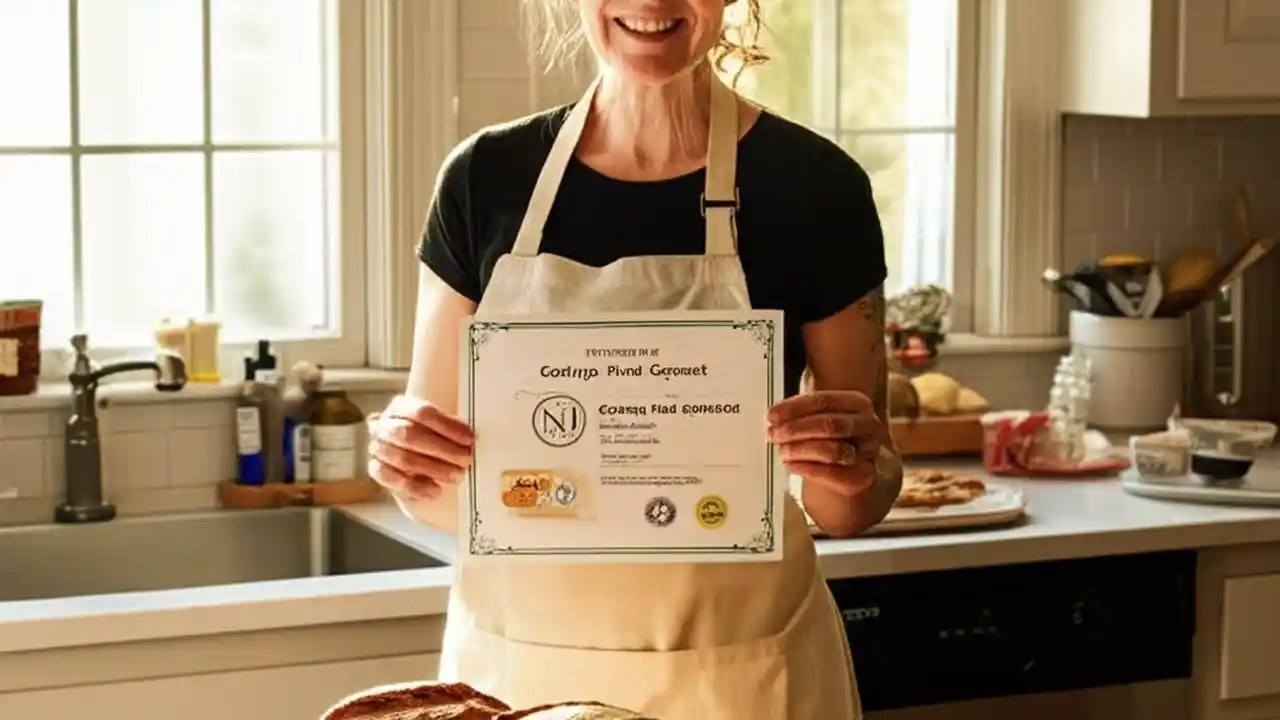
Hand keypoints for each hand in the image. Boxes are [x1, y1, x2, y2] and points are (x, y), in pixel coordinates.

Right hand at [367, 395, 473, 500]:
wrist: (413, 458)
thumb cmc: (430, 437)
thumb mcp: (441, 428)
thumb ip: (452, 429)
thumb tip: (471, 439)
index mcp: (400, 407)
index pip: (421, 413)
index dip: (447, 426)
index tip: (469, 439)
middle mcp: (384, 426)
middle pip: (410, 435)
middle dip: (442, 449)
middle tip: (466, 459)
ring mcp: (378, 448)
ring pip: (403, 458)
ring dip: (434, 468)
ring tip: (456, 475)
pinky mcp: (376, 470)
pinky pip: (393, 480)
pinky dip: (416, 487)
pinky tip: (435, 490)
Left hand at [766, 391, 882, 494]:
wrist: (848, 462)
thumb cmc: (831, 434)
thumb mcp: (819, 415)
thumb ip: (799, 413)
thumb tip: (772, 417)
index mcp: (857, 402)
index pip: (824, 401)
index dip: (794, 408)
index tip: (772, 416)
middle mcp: (868, 425)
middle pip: (829, 425)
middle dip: (796, 430)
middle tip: (774, 434)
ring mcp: (869, 451)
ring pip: (832, 450)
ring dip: (801, 450)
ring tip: (782, 451)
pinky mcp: (863, 475)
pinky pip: (834, 474)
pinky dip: (808, 469)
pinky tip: (792, 465)